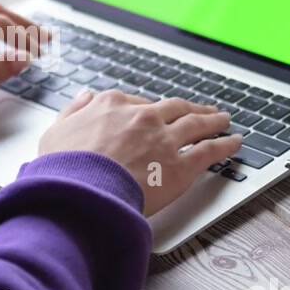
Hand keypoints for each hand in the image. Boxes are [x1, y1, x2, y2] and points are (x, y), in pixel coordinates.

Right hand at [39, 91, 243, 215]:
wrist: (81, 192)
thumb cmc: (64, 168)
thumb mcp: (55, 132)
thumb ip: (73, 111)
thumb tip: (84, 97)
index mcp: (111, 106)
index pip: (137, 103)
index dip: (150, 110)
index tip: (157, 113)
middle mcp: (142, 117)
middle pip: (173, 108)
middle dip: (189, 108)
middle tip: (200, 110)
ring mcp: (164, 140)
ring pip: (196, 123)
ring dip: (212, 120)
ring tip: (223, 120)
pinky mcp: (181, 166)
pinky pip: (210, 151)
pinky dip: (225, 145)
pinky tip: (234, 143)